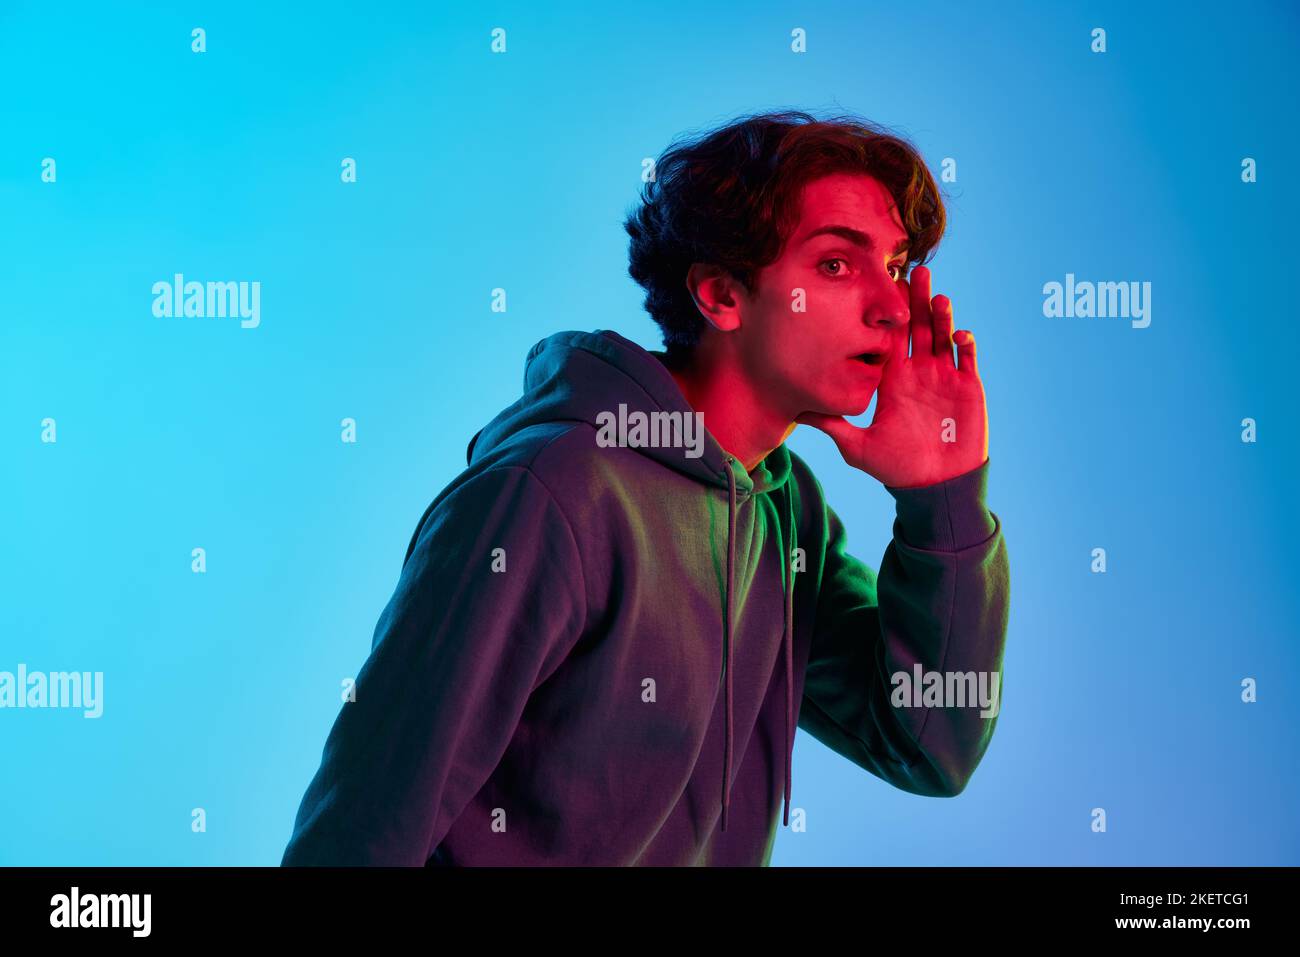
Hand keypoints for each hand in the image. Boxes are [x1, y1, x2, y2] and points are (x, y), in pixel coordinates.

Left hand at [796, 265, 988, 488]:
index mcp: (893, 380)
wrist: (934, 486)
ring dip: (941, 316)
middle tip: (914, 272)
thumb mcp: (857, 447)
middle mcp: (918, 372)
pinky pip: (967, 359)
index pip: (888, 339)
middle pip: (917, 327)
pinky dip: (965, 344)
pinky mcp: (967, 387)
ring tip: (937, 296)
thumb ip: (832, 425)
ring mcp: (944, 377)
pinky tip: (960, 334)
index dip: (886, 315)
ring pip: (942, 336)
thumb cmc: (896, 468)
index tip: (880, 289)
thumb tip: (797, 412)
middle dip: (916, 301)